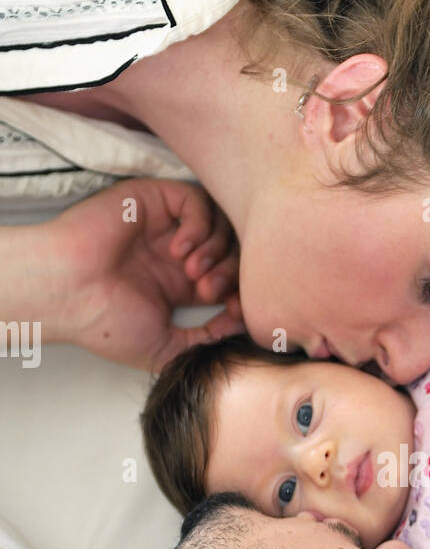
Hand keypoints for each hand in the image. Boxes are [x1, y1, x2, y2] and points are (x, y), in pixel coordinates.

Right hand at [54, 177, 244, 369]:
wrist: (68, 294)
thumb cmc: (105, 323)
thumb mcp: (166, 348)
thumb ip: (207, 341)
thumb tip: (243, 327)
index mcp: (179, 285)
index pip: (229, 279)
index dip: (241, 292)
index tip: (235, 311)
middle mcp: (175, 253)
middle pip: (231, 250)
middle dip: (232, 273)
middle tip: (209, 292)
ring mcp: (165, 226)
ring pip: (219, 224)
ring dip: (217, 250)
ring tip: (193, 273)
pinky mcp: (152, 200)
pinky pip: (196, 200)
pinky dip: (199, 225)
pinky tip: (180, 250)